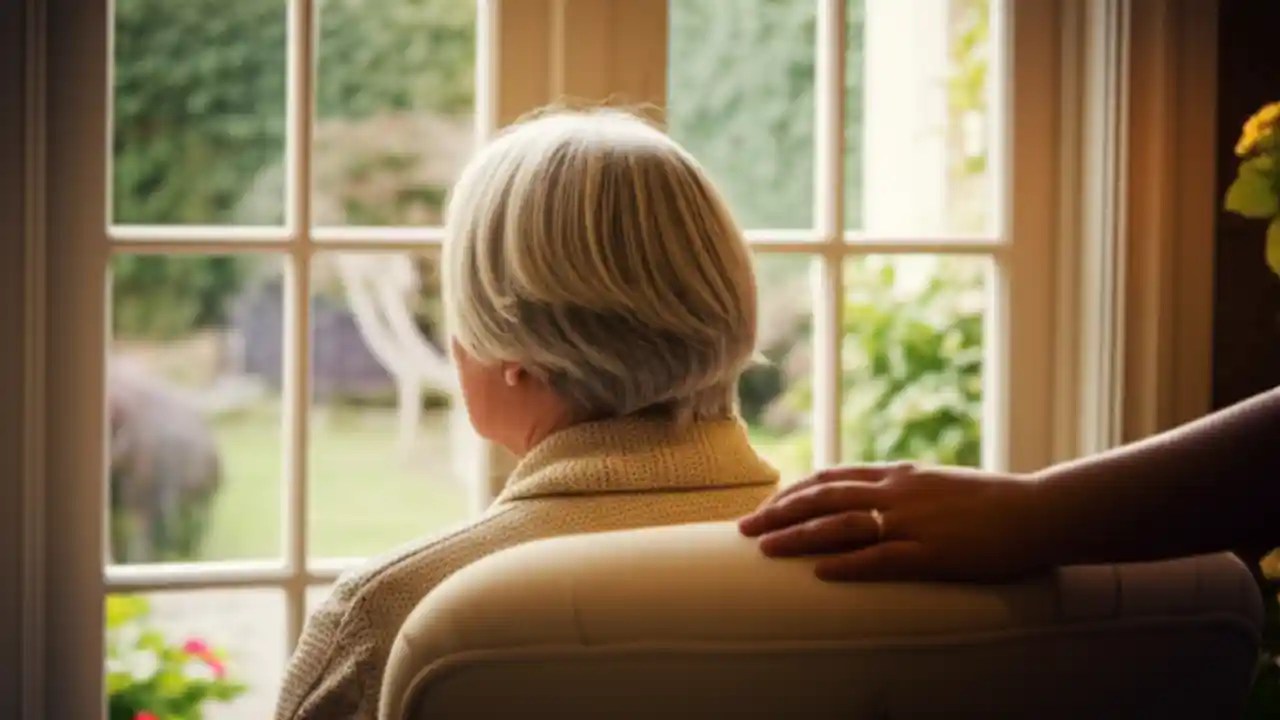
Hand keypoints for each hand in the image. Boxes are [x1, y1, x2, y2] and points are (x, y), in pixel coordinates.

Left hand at [738, 463, 1052, 581]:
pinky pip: (881, 558)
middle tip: (745, 529)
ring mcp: (913, 521)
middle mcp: (897, 492)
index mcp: (897, 475)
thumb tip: (867, 496)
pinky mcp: (933, 552)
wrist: (1038, 511)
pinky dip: (846, 564)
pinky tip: (818, 573)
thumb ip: (900, 488)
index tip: (765, 506)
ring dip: (798, 537)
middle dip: (780, 513)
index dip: (793, 492)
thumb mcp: (935, 484)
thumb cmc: (989, 503)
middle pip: (824, 497)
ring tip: (765, 549)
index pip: (831, 477)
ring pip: (842, 524)